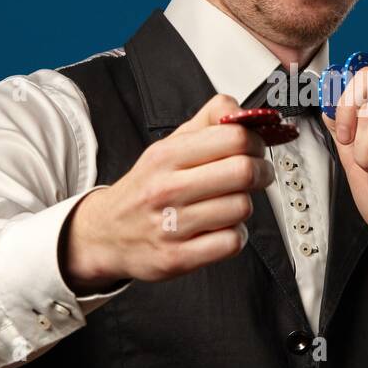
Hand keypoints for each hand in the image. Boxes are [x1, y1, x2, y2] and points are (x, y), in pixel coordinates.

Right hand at [61, 93, 274, 290]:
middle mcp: (167, 189)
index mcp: (166, 156)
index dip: (255, 142)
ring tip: (230, 203)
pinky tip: (222, 229)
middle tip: (258, 174)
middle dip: (261, 172)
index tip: (256, 148)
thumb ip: (206, 121)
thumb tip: (239, 110)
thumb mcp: (168, 146)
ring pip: (241, 207)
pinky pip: (231, 242)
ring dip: (245, 205)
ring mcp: (171, 225)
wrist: (106, 233)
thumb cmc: (146, 188)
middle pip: (243, 172)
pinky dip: (235, 235)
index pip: (233, 137)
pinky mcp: (178, 257)